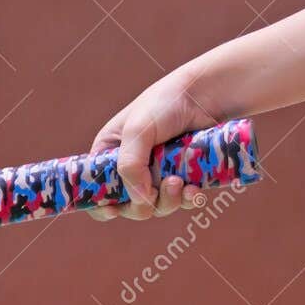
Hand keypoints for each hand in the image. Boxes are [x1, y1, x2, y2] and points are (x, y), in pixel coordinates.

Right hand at [85, 70, 218, 220]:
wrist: (208, 94)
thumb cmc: (165, 103)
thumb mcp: (137, 131)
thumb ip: (130, 166)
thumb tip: (139, 201)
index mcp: (109, 154)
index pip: (96, 189)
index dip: (100, 204)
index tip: (112, 210)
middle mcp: (131, 167)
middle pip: (128, 205)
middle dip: (142, 205)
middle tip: (155, 193)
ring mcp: (158, 174)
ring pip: (157, 206)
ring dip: (167, 201)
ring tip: (179, 182)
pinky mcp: (183, 176)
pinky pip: (182, 201)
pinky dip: (187, 199)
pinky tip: (194, 189)